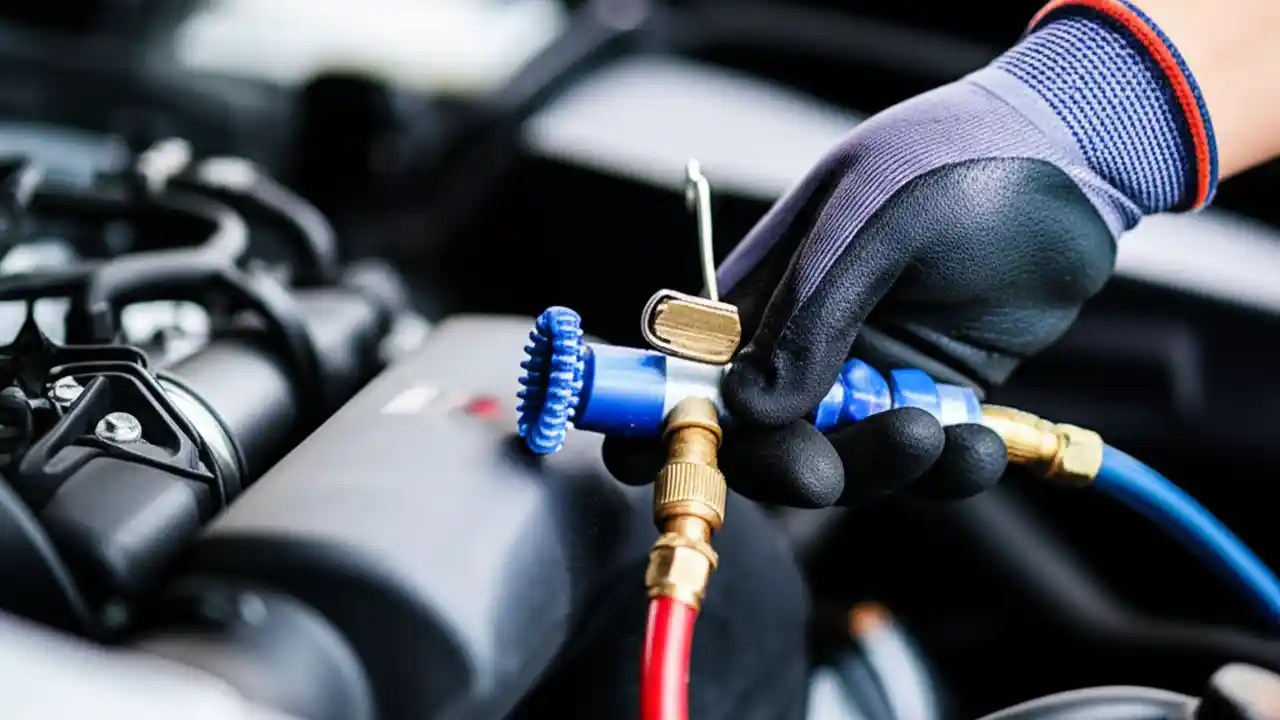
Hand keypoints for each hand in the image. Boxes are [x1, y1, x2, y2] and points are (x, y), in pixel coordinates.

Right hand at [608, 0, 1216, 507]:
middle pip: (762, 435)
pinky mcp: (931, 395)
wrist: (1072, 160)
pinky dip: (947, 466)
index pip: (691, 366)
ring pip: (844, 458)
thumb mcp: (874, 224)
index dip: (666, 417)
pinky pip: (922, 458)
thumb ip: (812, 316)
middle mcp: (804, 340)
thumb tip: (751, 410)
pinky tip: (978, 444)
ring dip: (881, 467)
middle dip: (785, 464)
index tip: (657, 461)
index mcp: (763, 288)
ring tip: (936, 435)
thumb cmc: (957, 161)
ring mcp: (867, 373)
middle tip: (821, 476)